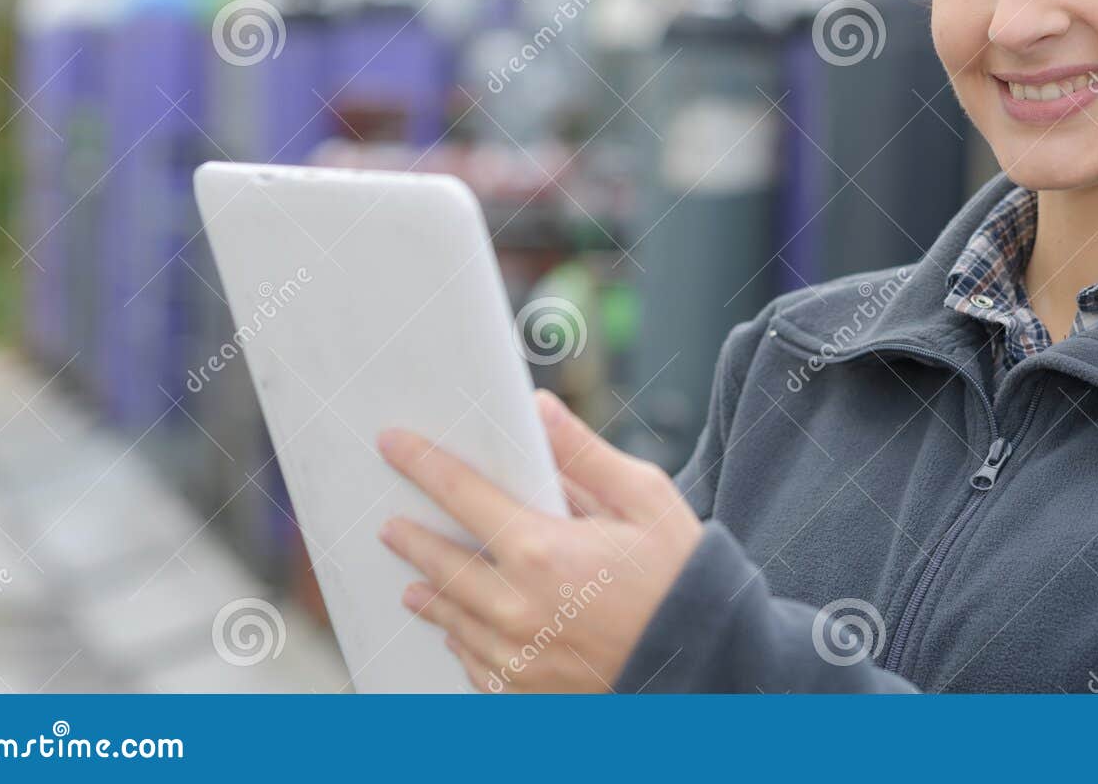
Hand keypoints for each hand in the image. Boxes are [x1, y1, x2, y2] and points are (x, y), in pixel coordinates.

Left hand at [376, 388, 703, 691]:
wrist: (708, 659)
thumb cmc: (679, 572)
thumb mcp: (642, 497)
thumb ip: (583, 453)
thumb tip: (539, 408)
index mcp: (541, 549)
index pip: (462, 495)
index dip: (423, 465)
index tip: (393, 445)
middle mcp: (517, 606)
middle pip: (440, 564)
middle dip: (411, 538)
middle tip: (389, 524)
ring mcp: (518, 654)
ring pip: (452, 620)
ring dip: (429, 594)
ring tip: (412, 579)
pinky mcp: (528, 689)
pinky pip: (476, 666)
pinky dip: (463, 644)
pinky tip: (460, 632)